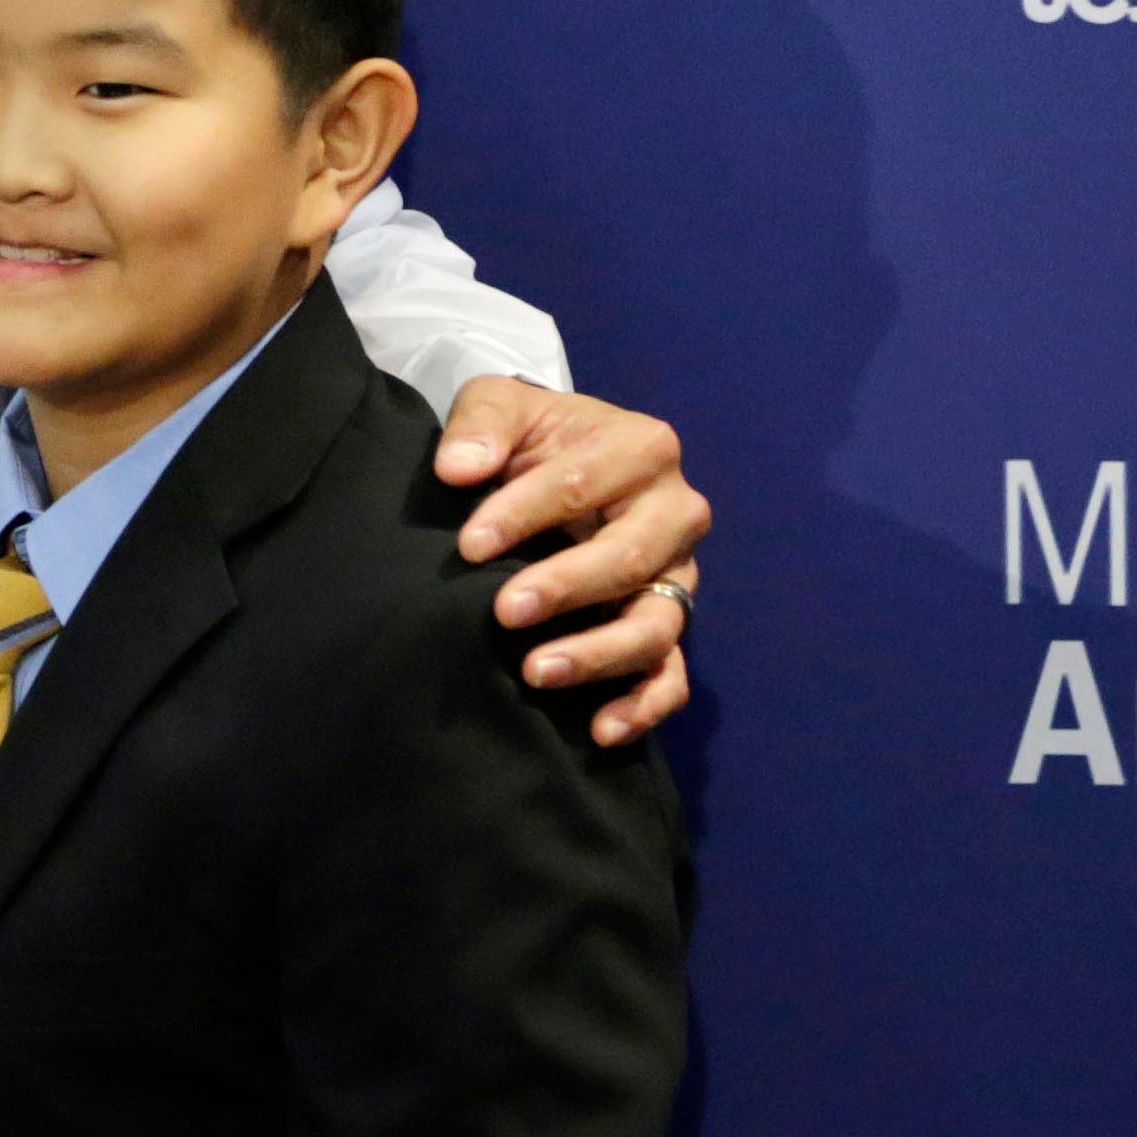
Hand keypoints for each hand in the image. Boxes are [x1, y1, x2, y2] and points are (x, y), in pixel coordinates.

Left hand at [434, 377, 707, 747]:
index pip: (584, 484)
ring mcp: (678, 576)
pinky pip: (672, 676)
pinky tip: (599, 730)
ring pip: (656, 625)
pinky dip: (643, 706)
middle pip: (631, 559)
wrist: (554, 469)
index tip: (468, 546)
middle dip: (566, 588)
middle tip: (504, 610)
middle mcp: (674, 513)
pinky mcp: (670, 626)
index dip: (524, 514)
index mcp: (642, 448)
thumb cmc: (530, 439)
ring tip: (535, 672)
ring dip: (598, 654)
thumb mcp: (501, 407)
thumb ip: (481, 425)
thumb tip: (457, 469)